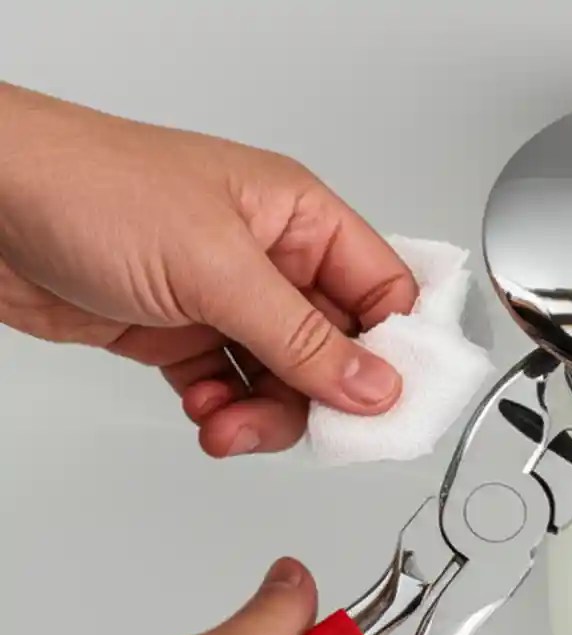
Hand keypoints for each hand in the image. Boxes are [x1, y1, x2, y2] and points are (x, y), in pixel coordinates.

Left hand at [0, 82, 415, 456]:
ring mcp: (224, 297)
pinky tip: (199, 405)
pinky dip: (220, 410)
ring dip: (262, 413)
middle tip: (303, 426)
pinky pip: (228, 387)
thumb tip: (375, 384)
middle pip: (336, 348)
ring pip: (282, 378)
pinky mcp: (178, 331)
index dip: (396, 350)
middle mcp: (270, 257)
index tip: (389, 404)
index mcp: (300, 218)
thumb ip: (302, 336)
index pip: (384, 290)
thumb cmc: (91, 188)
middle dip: (318, 395)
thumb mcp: (216, 266)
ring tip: (226, 423)